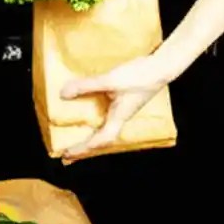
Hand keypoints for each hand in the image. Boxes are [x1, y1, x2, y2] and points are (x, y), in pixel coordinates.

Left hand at [58, 53, 176, 160]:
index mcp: (119, 117)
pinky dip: (93, 120)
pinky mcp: (123, 100)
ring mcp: (122, 109)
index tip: (67, 154)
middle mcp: (120, 117)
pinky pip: (105, 116)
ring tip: (73, 139)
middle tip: (67, 157)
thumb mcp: (110, 80)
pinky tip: (87, 114)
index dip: (83, 149)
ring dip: (88, 135)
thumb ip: (87, 86)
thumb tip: (63, 94)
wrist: (161, 66)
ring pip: (103, 128)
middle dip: (84, 149)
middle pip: (101, 139)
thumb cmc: (139, 76)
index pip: (100, 140)